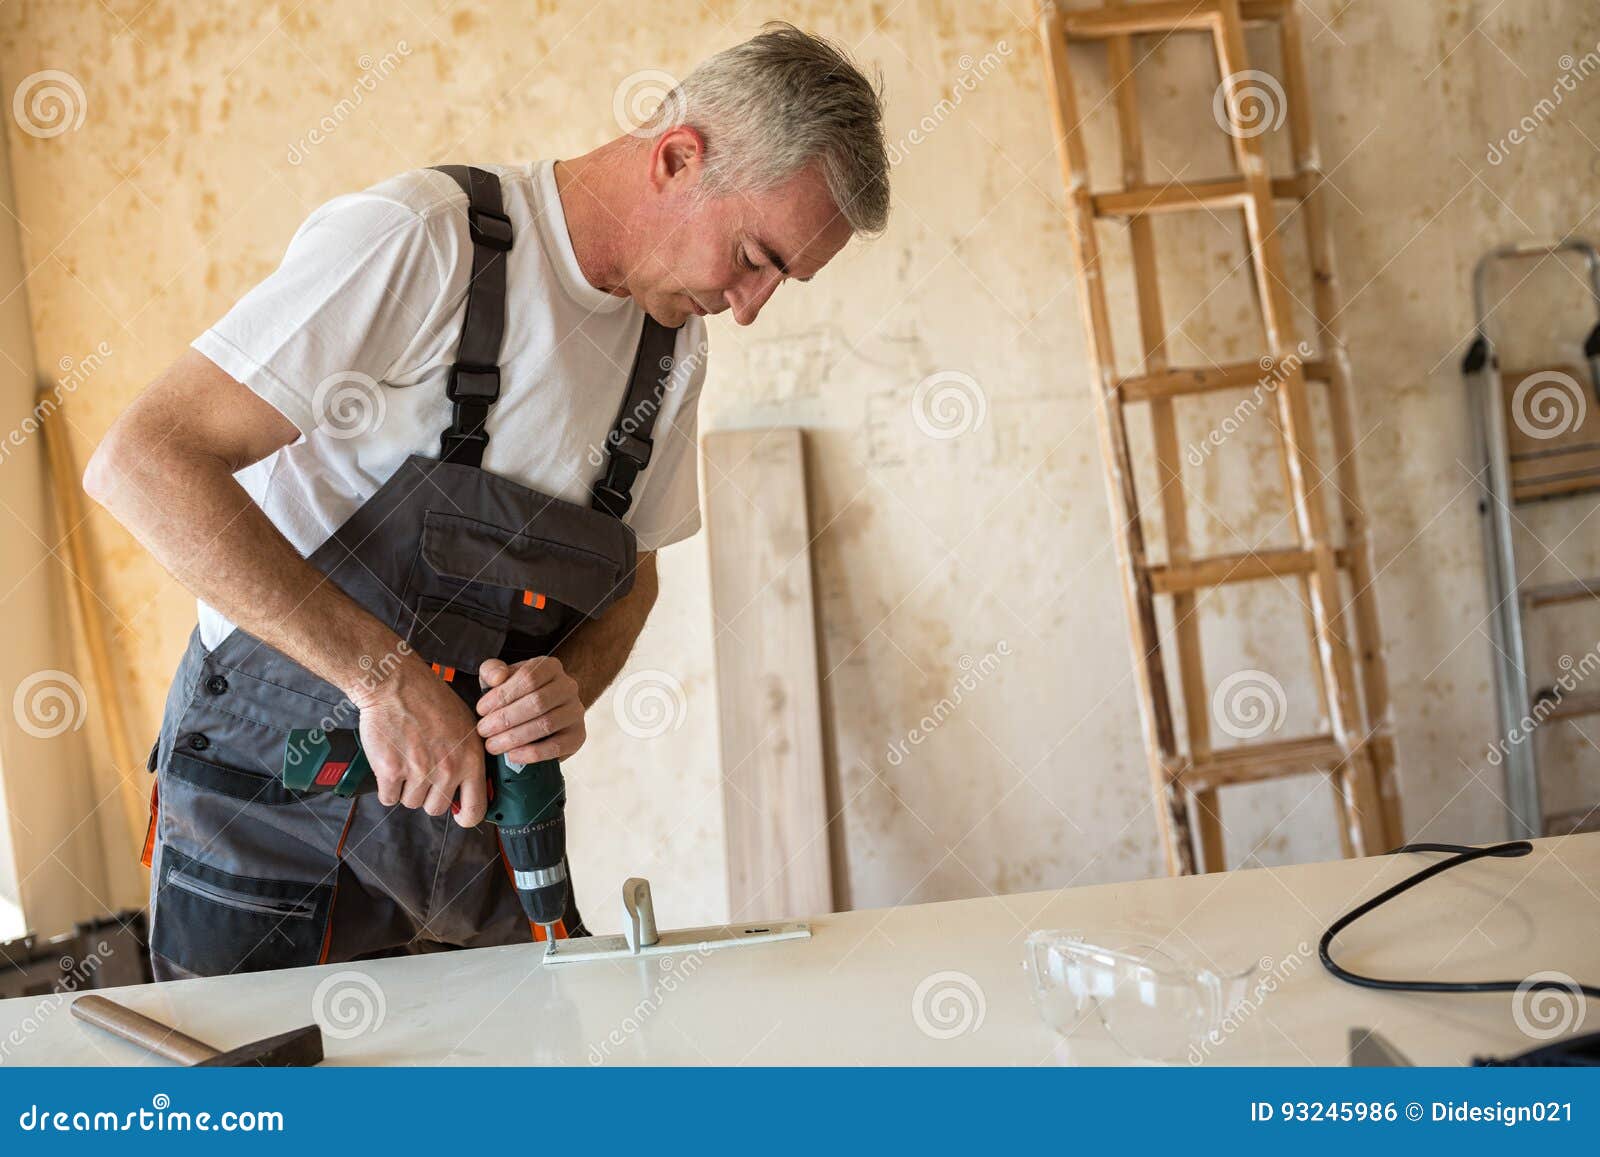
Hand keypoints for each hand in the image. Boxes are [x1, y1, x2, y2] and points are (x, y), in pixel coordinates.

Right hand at [350, 656, 488, 826]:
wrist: (396, 684)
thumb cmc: (431, 701)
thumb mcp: (466, 727)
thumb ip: (469, 758)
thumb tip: (469, 789)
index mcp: (471, 759)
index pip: (475, 809)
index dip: (465, 816)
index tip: (458, 815)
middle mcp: (448, 769)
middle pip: (436, 809)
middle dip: (427, 795)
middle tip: (421, 770)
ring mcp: (419, 771)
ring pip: (410, 803)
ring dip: (405, 788)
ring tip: (406, 758)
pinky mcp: (390, 770)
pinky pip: (388, 798)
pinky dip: (386, 786)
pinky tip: (390, 762)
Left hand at [475, 656, 586, 763]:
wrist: (541, 715)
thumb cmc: (516, 695)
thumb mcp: (500, 678)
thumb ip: (491, 671)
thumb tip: (497, 677)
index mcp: (550, 667)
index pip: (528, 677)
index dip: (502, 694)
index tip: (480, 710)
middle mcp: (568, 686)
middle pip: (538, 702)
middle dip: (505, 718)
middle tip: (483, 731)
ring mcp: (576, 712)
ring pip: (546, 724)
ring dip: (515, 737)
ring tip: (492, 745)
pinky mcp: (578, 736)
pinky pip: (557, 746)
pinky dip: (532, 753)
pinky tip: (512, 756)